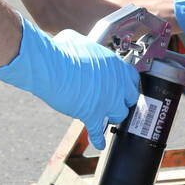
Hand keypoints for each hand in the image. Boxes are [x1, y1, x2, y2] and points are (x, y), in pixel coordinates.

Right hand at [0, 12, 140, 148]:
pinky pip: (99, 130)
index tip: (124, 88)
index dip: (127, 85)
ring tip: (108, 117)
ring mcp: (107, 101)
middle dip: (123, 101)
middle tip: (117, 102)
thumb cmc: (62, 51)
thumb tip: (76, 46)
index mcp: (114, 65)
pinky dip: (98, 138)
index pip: (132, 78)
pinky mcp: (93, 114)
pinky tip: (99, 143)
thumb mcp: (78, 41)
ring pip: (119, 114)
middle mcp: (116, 84)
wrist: (52, 67)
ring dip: (113, 116)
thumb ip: (86, 48)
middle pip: (130, 98)